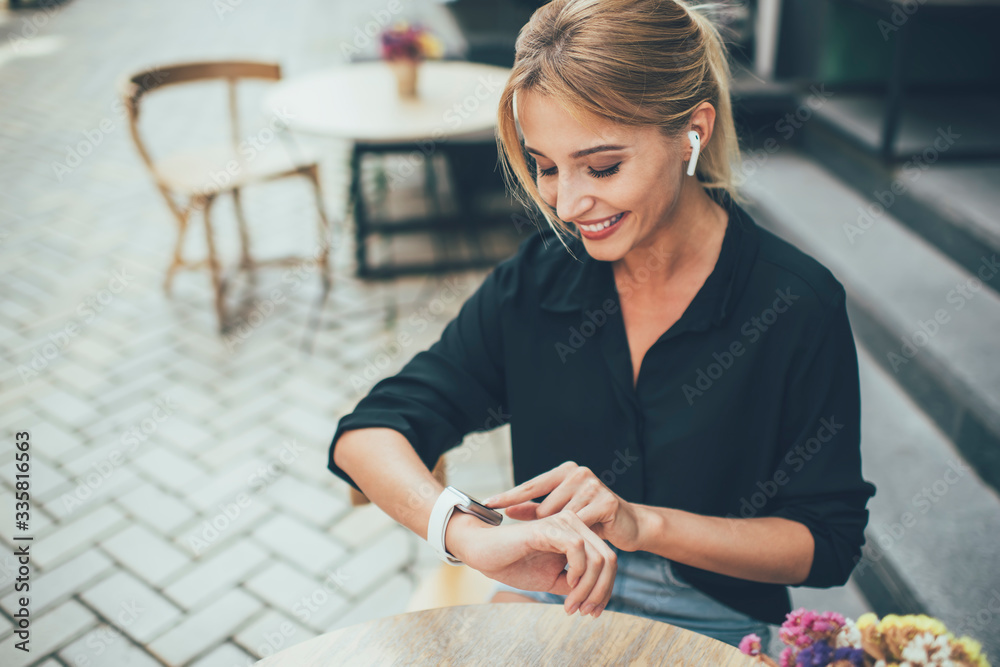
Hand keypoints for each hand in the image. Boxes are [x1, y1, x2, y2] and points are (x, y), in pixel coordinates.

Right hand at [446, 510, 616, 617]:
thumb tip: (597, 597)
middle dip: (601, 591)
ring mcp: (562, 523)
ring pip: (597, 557)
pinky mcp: (548, 528)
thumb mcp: (552, 580)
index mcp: (577, 534)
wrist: (483, 553)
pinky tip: (567, 584)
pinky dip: (578, 573)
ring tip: (571, 605)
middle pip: (609, 558)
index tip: (593, 612)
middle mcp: (574, 524)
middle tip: (586, 612)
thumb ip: (575, 584)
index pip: (607, 560)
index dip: (606, 589)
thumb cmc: (514, 564)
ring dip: (588, 588)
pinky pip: (578, 549)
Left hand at [484, 461, 642, 551]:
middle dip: (546, 528)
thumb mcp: (561, 513)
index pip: (530, 486)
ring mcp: (593, 485)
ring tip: (574, 537)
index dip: (508, 496)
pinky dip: (577, 537)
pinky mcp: (606, 501)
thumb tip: (507, 510)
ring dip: (563, 534)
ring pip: (561, 519)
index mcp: (564, 471)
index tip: (486, 504)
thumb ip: (535, 510)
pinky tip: (583, 541)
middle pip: (545, 508)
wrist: (629, 525)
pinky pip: (579, 525)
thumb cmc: (591, 518)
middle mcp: (577, 473)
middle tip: (556, 537)